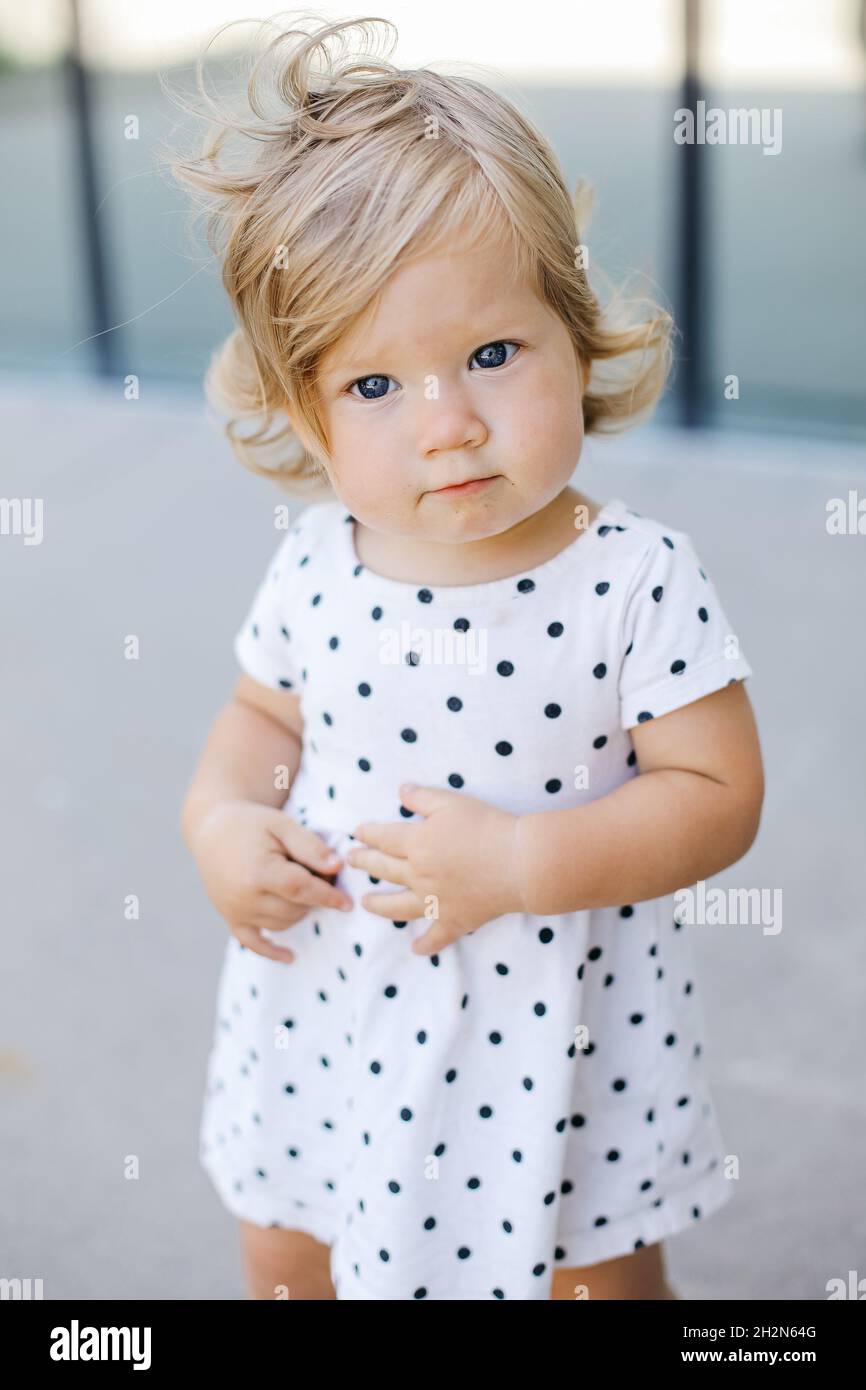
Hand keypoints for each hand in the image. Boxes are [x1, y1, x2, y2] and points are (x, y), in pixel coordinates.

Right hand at [189, 801, 353, 961]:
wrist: (213, 830)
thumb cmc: (252, 824)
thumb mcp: (282, 825)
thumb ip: (310, 846)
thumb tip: (337, 867)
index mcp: (257, 871)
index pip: (300, 889)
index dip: (327, 895)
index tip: (348, 902)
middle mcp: (244, 897)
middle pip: (294, 908)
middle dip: (314, 897)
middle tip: (318, 875)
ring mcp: (235, 912)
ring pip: (283, 923)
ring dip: (299, 910)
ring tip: (299, 884)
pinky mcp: (230, 919)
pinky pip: (253, 943)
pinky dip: (272, 951)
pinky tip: (290, 957)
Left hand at [346, 783, 525, 955]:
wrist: (519, 863)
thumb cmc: (487, 827)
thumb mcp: (452, 802)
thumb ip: (423, 797)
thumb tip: (401, 791)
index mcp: (416, 844)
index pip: (383, 838)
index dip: (368, 834)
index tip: (357, 832)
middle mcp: (418, 875)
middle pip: (384, 869)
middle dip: (365, 863)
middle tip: (351, 860)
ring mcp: (434, 902)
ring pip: (398, 907)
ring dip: (378, 905)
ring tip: (365, 903)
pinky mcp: (455, 921)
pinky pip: (435, 937)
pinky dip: (425, 945)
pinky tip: (415, 948)